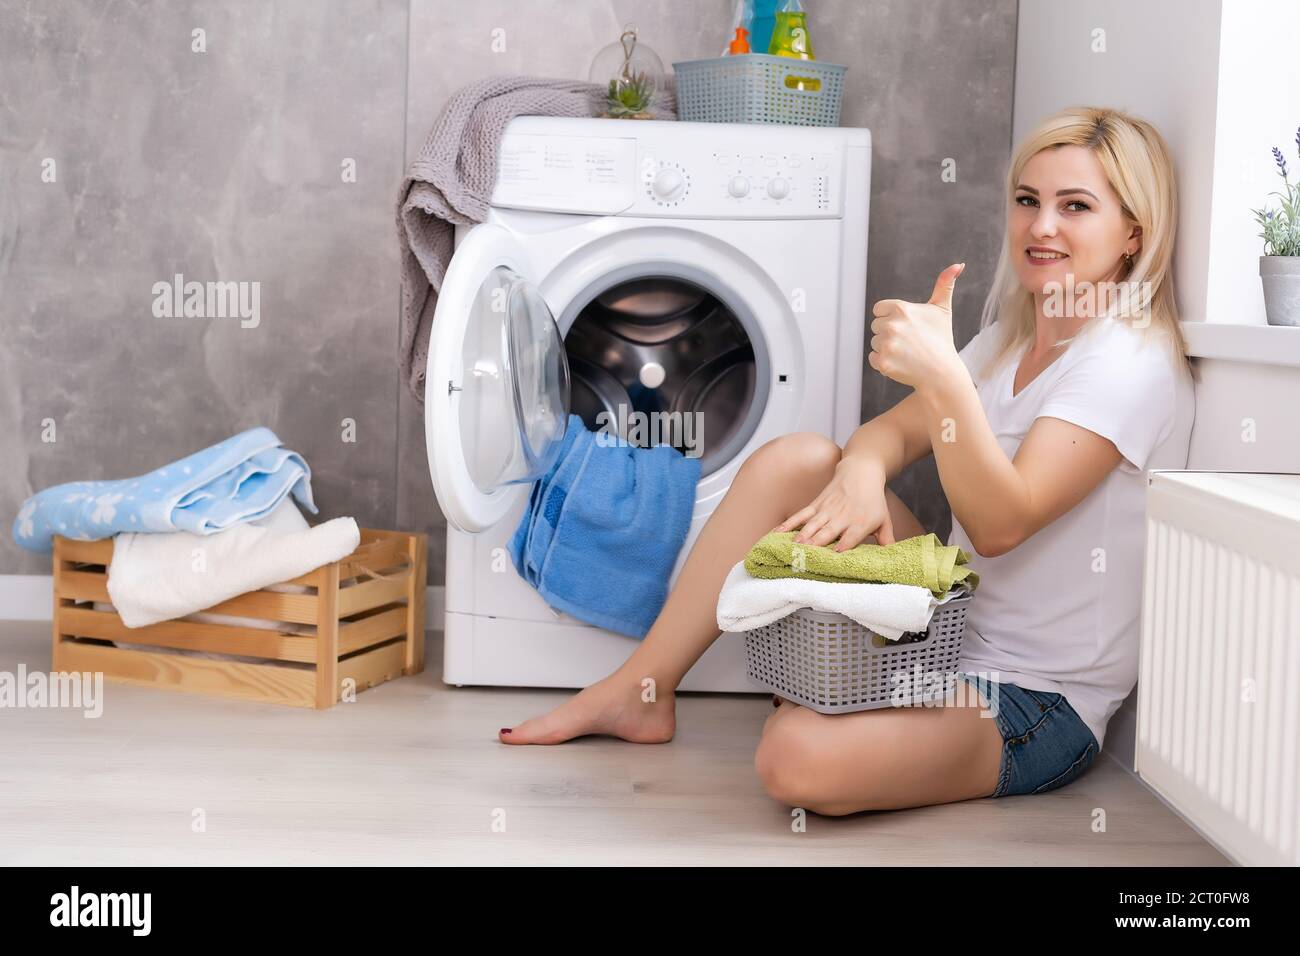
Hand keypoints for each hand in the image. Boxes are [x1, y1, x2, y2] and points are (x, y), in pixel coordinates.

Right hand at [772, 457, 894, 551]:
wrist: (861, 472)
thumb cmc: (873, 500)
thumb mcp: (884, 520)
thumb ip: (886, 540)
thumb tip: (891, 558)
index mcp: (860, 523)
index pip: (850, 538)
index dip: (841, 548)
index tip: (832, 558)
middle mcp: (842, 517)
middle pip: (827, 533)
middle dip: (816, 546)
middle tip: (804, 559)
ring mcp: (827, 510)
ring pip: (812, 525)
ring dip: (802, 537)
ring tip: (792, 549)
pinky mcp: (816, 505)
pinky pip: (801, 515)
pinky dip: (789, 524)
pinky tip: (777, 532)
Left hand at [869, 262, 965, 389]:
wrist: (942, 373)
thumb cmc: (941, 340)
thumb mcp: (942, 310)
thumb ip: (944, 285)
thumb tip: (958, 264)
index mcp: (901, 308)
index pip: (879, 310)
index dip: (890, 318)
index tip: (906, 327)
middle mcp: (892, 325)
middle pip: (876, 326)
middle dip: (889, 334)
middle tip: (909, 342)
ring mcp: (887, 344)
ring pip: (875, 343)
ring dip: (886, 348)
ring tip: (907, 353)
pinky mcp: (883, 362)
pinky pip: (873, 358)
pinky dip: (883, 362)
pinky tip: (901, 363)